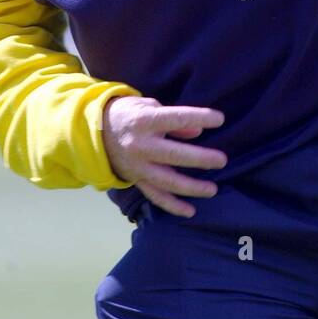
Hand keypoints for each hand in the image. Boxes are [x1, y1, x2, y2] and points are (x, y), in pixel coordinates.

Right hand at [102, 96, 227, 217]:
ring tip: (212, 190)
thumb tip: (197, 132)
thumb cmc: (129, 114)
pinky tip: (190, 211)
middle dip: (200, 159)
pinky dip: (172, 205)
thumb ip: (174, 121)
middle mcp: (140, 145)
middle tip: (222, 160)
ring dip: (191, 187)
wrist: (95, 132)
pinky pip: (155, 196)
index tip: (219, 119)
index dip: (199, 117)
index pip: (176, 118)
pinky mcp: (135, 180)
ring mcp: (137, 166)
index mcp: (144, 121)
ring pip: (166, 181)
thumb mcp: (149, 106)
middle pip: (173, 155)